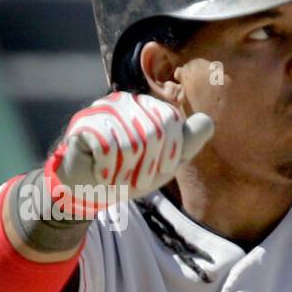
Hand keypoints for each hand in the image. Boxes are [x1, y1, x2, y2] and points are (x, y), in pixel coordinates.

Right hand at [44, 92, 213, 217]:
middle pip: (156, 132)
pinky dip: (108, 169)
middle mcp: (126, 102)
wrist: (89, 189)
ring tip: (117, 174)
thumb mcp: (166, 162)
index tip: (156, 170)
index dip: (169, 155)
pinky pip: (108, 147)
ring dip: (126, 170)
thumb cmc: (129, 173)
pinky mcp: (83, 124)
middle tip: (134, 177)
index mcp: (148, 107)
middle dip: (149, 164)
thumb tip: (207, 121)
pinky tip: (101, 172)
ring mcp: (103, 109)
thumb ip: (188, 142)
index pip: (173, 123)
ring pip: (132, 142)